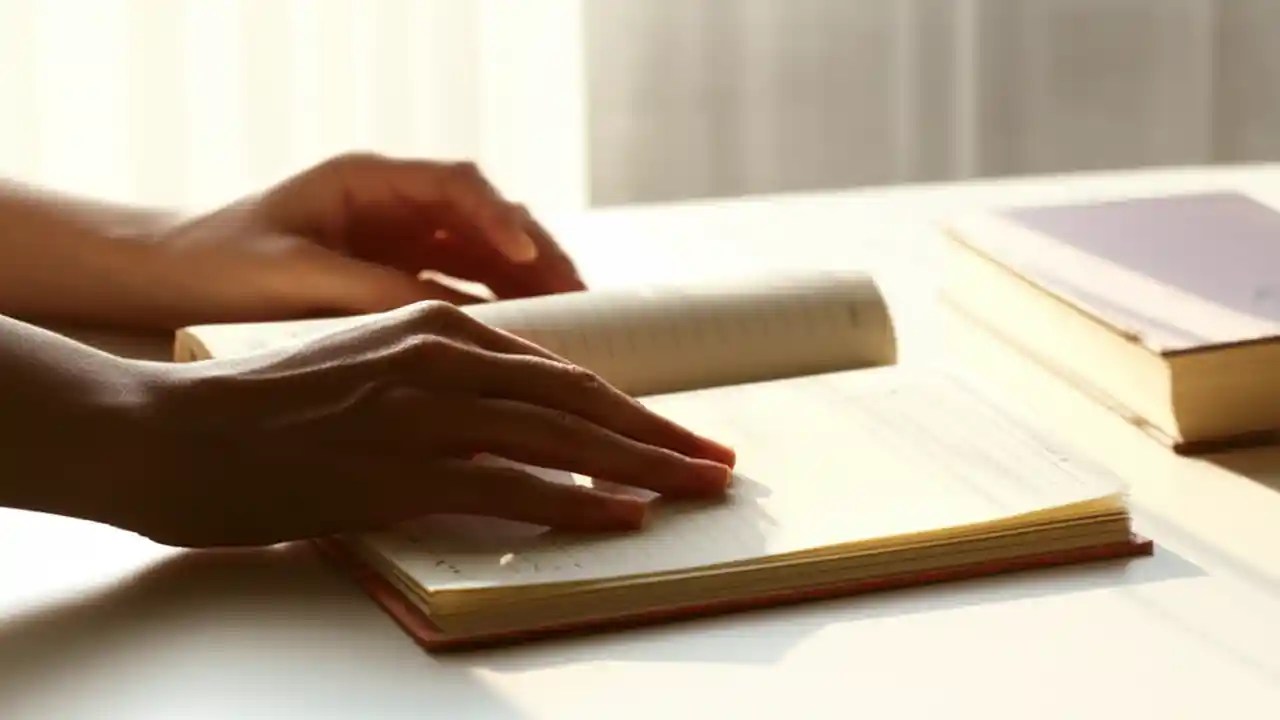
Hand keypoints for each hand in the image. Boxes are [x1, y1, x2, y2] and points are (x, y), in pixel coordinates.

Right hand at [116, 302, 735, 547]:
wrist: (176, 431)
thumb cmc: (270, 408)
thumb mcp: (369, 367)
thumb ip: (443, 381)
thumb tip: (515, 419)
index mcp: (436, 325)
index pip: (561, 370)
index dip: (629, 406)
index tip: (675, 432)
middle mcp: (440, 357)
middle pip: (579, 399)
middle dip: (658, 434)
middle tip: (716, 461)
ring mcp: (422, 412)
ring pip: (560, 438)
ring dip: (639, 467)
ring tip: (696, 487)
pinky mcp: (398, 470)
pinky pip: (511, 487)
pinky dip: (576, 503)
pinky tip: (623, 515)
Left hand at [150, 153, 584, 324]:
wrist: (171, 279)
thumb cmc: (222, 264)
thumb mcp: (300, 278)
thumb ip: (377, 293)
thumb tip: (457, 322)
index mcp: (368, 181)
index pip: (457, 185)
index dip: (499, 219)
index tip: (528, 256)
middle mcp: (395, 204)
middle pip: (488, 219)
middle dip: (537, 254)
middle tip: (581, 296)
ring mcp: (401, 239)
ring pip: (486, 254)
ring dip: (530, 283)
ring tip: (575, 321)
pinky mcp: (398, 276)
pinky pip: (465, 286)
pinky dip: (499, 308)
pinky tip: (528, 336)